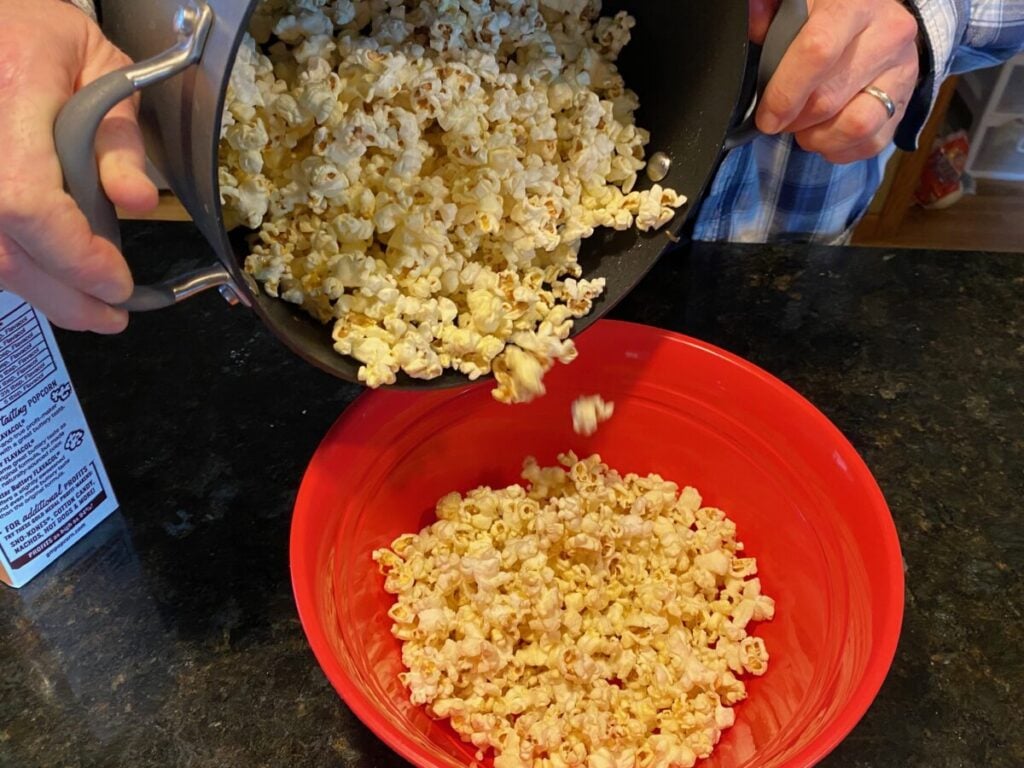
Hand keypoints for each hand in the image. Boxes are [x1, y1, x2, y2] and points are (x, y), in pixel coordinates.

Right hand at [0, 0, 156, 332]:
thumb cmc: (42, 36)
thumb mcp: (104, 67)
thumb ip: (120, 139)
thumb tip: (136, 202)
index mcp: (13, 95)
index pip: (28, 202)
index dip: (74, 255)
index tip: (119, 283)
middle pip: (3, 245)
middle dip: (64, 295)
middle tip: (113, 316)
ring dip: (41, 291)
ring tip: (91, 306)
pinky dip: (18, 266)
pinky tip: (54, 277)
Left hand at [750, 0, 919, 163]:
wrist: (878, 21)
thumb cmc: (826, 18)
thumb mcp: (799, 7)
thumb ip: (772, 15)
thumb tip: (751, 21)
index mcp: (854, 4)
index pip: (817, 51)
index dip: (785, 92)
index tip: (767, 117)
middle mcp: (887, 34)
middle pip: (829, 97)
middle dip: (795, 120)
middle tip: (781, 120)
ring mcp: (903, 70)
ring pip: (856, 125)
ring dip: (819, 138)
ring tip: (804, 130)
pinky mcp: (906, 101)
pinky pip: (871, 142)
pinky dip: (840, 150)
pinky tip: (825, 136)